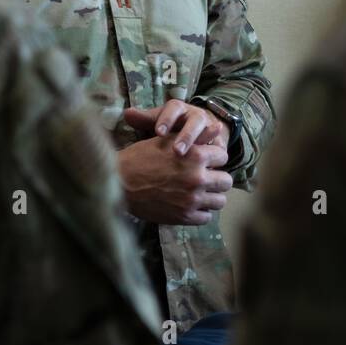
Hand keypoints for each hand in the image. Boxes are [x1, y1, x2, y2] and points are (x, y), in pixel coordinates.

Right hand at [115, 135, 232, 225]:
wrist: (119, 182)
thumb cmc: (141, 157)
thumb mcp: (168, 140)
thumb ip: (196, 137)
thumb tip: (218, 127)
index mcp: (196, 156)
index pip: (223, 157)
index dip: (214, 159)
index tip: (206, 162)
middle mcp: (198, 178)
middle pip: (226, 181)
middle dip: (217, 178)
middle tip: (206, 178)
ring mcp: (192, 199)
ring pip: (220, 201)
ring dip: (212, 196)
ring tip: (200, 193)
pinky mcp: (184, 217)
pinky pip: (206, 217)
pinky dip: (201, 212)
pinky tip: (190, 205)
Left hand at [123, 99, 227, 153]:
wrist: (196, 130)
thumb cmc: (170, 127)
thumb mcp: (158, 121)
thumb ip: (144, 119)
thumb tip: (127, 113)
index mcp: (179, 108)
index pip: (173, 109)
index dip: (167, 119)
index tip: (159, 132)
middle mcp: (195, 115)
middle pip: (194, 121)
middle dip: (187, 136)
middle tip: (178, 151)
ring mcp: (210, 127)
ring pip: (210, 133)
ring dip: (204, 146)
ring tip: (197, 160)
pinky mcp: (218, 141)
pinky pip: (219, 148)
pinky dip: (216, 155)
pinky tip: (212, 167)